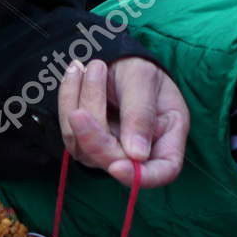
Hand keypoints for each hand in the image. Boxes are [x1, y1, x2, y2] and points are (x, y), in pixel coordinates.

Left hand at [58, 57, 188, 188]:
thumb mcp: (144, 79)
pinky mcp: (84, 145)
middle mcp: (137, 152)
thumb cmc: (138, 68)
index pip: (163, 172)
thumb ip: (140, 114)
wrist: (115, 60)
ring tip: (94, 66)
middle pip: (113, 161)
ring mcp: (108, 152)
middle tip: (92, 85)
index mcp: (168, 137)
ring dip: (83, 101)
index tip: (117, 166)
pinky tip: (75, 74)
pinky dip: (68, 101)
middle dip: (95, 129)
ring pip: (84, 148)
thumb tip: (136, 155)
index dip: (139, 176)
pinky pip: (69, 134)